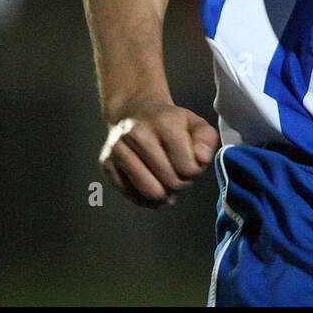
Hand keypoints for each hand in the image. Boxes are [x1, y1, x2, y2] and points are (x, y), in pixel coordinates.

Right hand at [99, 100, 219, 207]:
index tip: (191, 163)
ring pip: (150, 192)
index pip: (188, 168)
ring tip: (166, 181)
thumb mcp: (195, 124)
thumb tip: (201, 160)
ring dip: (164, 193)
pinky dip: (145, 199)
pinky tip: (152, 186)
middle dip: (180, 183)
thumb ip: (207, 141)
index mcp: (164, 123)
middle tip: (178, 171)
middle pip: (170, 182)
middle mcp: (137, 134)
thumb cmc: (170, 123)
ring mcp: (119, 149)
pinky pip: (130, 195)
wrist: (136, 113)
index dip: (194, 172)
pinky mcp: (106, 164)